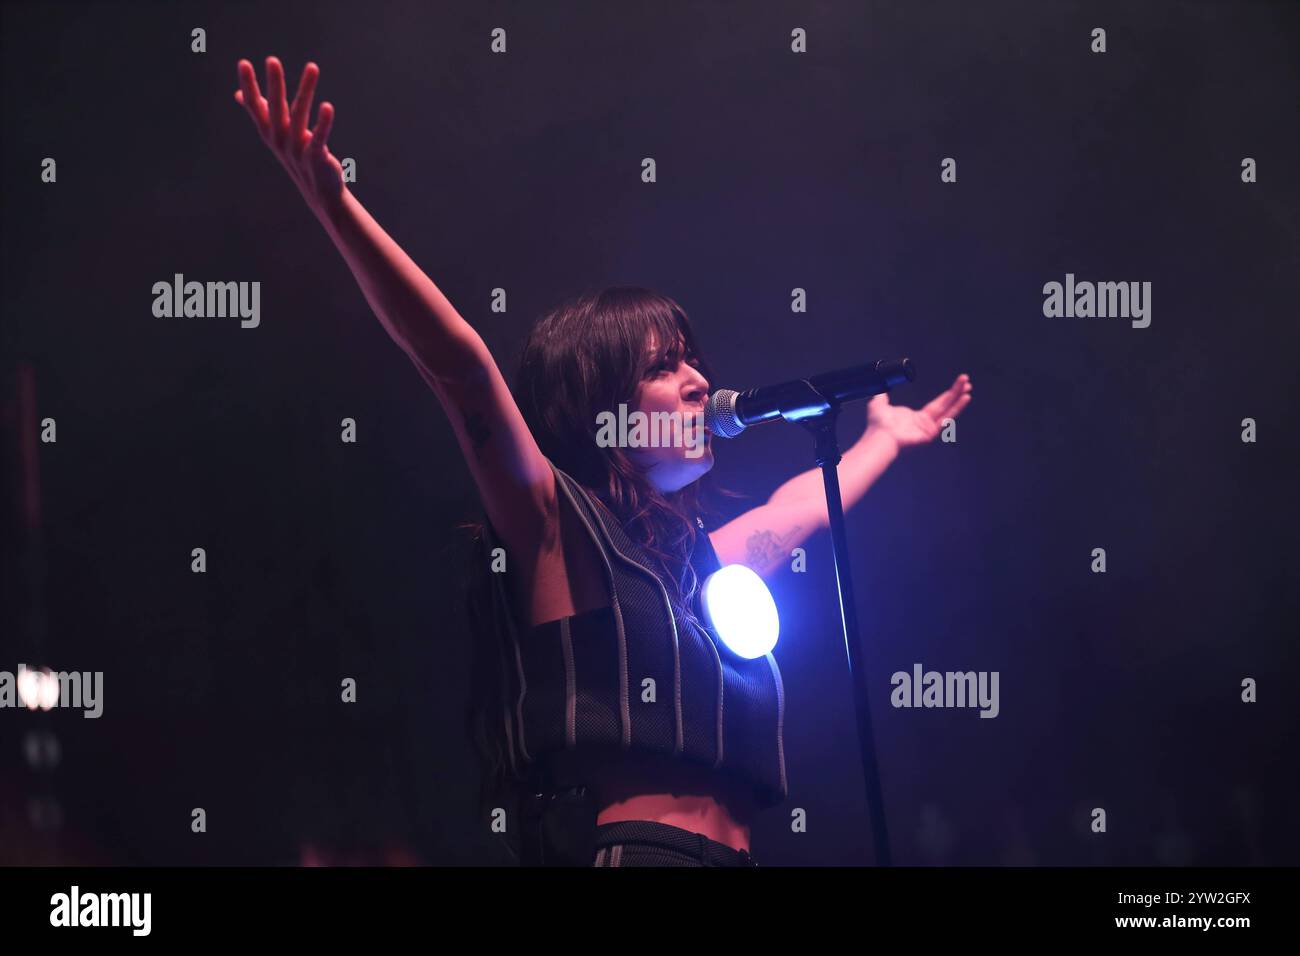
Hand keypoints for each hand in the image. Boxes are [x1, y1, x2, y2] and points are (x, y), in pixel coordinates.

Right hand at [234, 56, 344, 218]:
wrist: (319, 193)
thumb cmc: (297, 157)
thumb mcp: (275, 134)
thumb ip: (260, 112)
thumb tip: (238, 95)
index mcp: (268, 132)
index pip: (254, 106)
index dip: (248, 85)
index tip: (243, 63)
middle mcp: (279, 140)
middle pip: (276, 108)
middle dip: (274, 84)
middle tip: (272, 60)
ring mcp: (296, 150)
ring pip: (300, 115)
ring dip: (306, 90)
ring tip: (312, 66)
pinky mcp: (316, 158)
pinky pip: (319, 137)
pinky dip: (323, 122)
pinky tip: (327, 106)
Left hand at [865, 373, 971, 447]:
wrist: (879, 436)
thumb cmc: (878, 424)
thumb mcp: (879, 404)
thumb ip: (881, 396)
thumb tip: (880, 387)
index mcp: (917, 418)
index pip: (938, 404)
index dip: (948, 394)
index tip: (957, 384)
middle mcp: (925, 424)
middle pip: (945, 404)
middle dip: (956, 392)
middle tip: (966, 380)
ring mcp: (929, 430)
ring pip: (948, 410)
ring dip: (959, 398)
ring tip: (968, 387)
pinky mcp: (930, 434)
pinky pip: (946, 419)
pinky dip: (957, 408)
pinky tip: (965, 398)